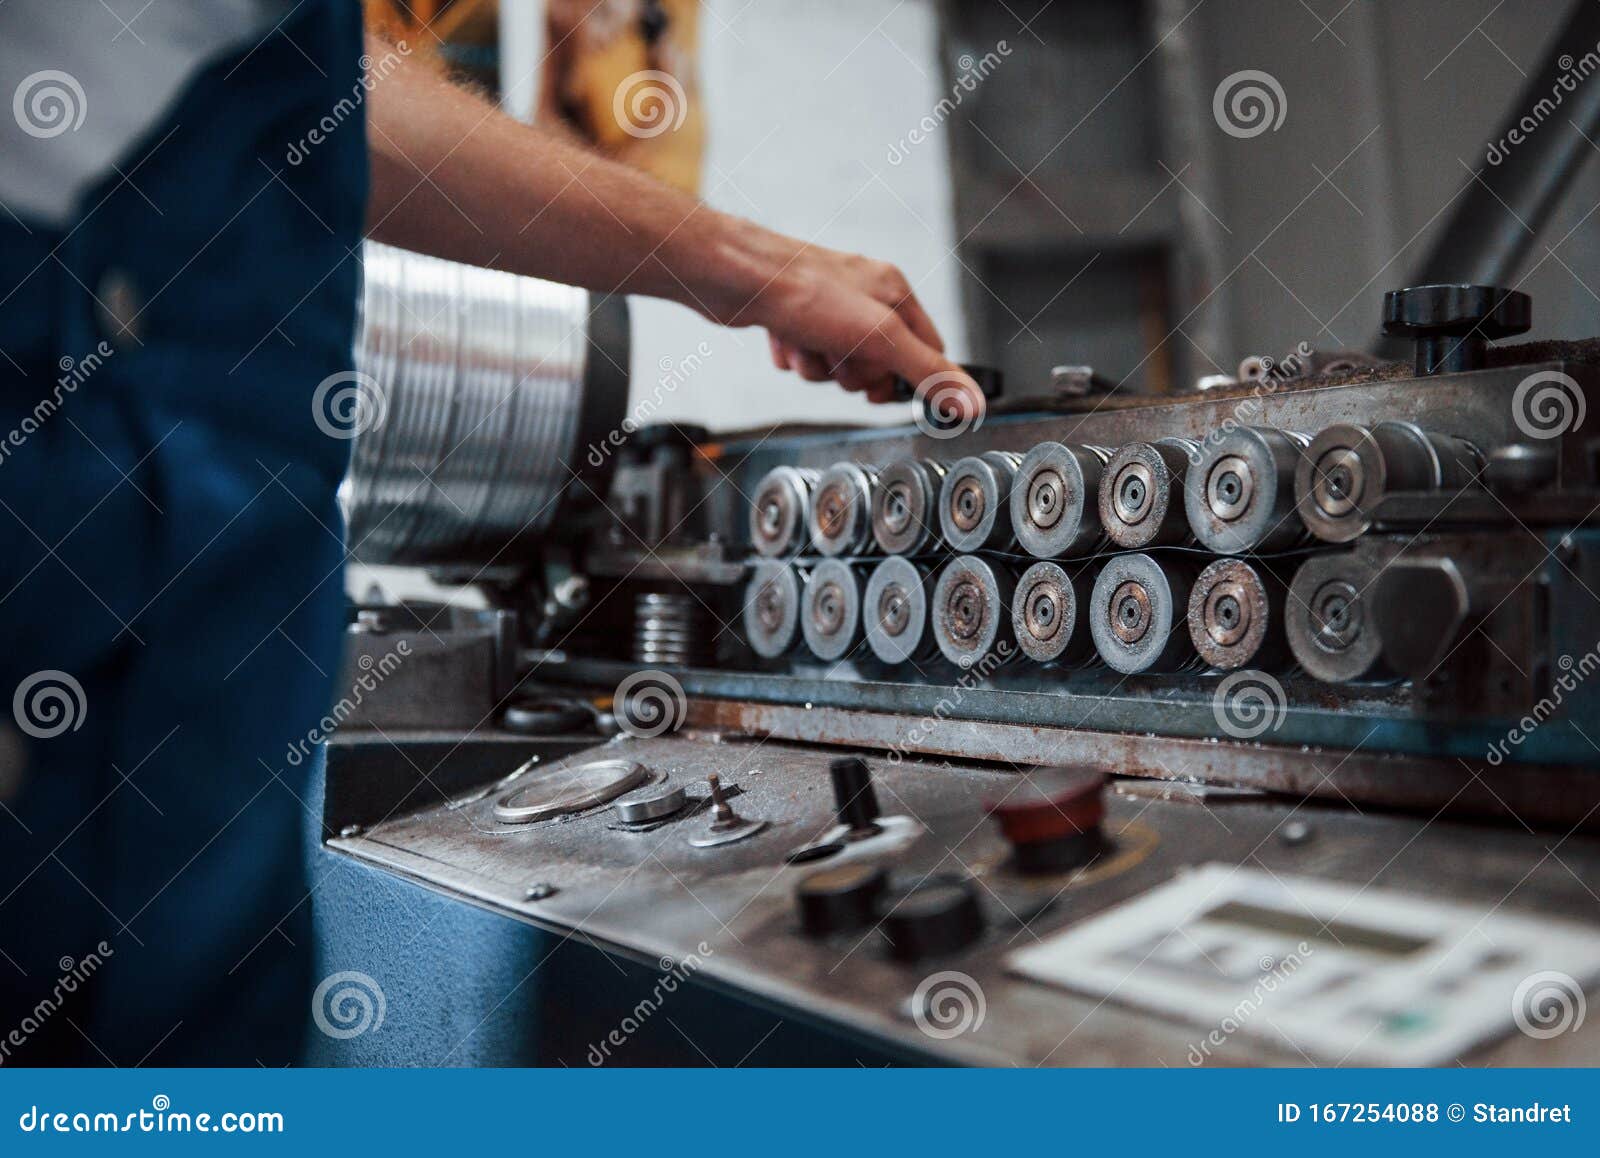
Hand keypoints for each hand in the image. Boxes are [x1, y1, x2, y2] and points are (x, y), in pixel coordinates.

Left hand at [709, 228, 985, 420]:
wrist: (735, 278)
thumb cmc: (807, 295)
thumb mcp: (881, 340)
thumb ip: (929, 373)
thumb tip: (971, 402)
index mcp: (894, 291)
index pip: (927, 348)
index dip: (906, 378)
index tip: (882, 390)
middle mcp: (863, 293)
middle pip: (878, 363)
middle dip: (852, 372)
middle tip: (837, 357)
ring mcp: (825, 304)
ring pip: (837, 364)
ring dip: (817, 367)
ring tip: (803, 343)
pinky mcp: (792, 315)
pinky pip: (803, 357)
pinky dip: (792, 356)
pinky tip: (781, 337)